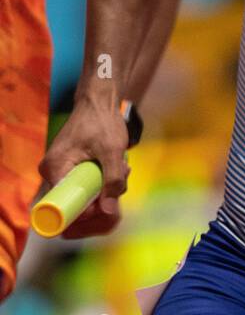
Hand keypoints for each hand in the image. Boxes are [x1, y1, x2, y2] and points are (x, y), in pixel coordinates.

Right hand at [37, 98, 130, 238]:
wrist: (99, 102)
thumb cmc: (102, 121)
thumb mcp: (112, 151)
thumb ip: (112, 180)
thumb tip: (109, 211)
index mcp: (54, 168)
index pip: (63, 205)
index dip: (86, 212)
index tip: (107, 204)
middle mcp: (51, 172)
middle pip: (75, 202)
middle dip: (103, 198)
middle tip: (123, 176)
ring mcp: (60, 171)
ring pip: (85, 194)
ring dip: (108, 188)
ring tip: (124, 167)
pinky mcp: (70, 169)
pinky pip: (87, 185)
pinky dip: (105, 180)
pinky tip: (119, 167)